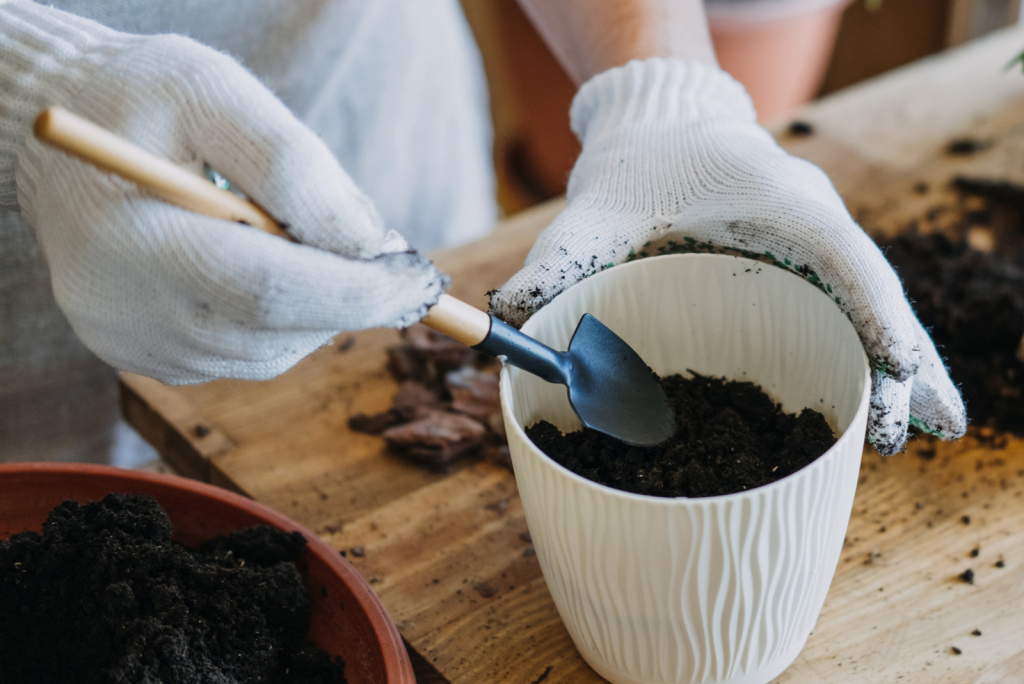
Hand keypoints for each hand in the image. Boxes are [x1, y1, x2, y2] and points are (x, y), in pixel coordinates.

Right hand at [2, 2, 446, 383]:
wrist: (64, 137)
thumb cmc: (142, 102)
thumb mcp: (219, 95)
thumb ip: (298, 167)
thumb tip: (374, 245)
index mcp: (133, 239)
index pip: (267, 291)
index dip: (356, 290)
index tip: (419, 276)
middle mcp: (123, 309)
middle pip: (272, 333)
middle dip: (352, 302)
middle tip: (396, 268)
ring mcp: (130, 341)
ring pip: (267, 354)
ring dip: (318, 312)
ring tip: (312, 247)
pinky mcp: (142, 354)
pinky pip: (241, 357)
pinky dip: (280, 323)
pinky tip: (269, 271)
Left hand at [489, 59, 964, 453]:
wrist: (659, 131)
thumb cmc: (635, 169)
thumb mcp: (594, 212)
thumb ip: (556, 262)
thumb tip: (505, 319)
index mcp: (773, 202)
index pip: (837, 254)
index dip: (868, 311)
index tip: (893, 369)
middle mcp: (810, 224)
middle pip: (873, 292)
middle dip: (905, 361)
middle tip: (929, 430)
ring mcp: (814, 248)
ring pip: (873, 307)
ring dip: (908, 368)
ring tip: (937, 431)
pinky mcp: (804, 269)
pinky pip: (849, 313)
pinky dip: (874, 355)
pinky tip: (890, 403)